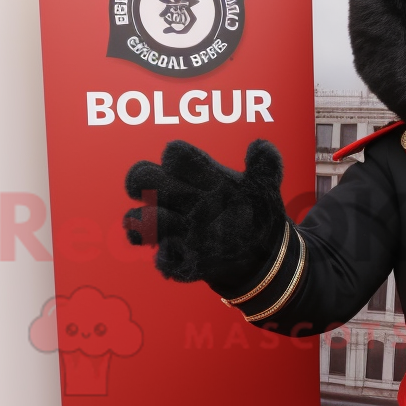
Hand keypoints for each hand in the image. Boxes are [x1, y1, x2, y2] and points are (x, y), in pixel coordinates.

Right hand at [123, 139, 285, 292]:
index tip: (178, 160)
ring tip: (162, 221)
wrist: (261, 251)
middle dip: (141, 180)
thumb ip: (264, 167)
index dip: (175, 157)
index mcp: (199, 176)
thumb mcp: (264, 188)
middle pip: (144, 179)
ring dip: (146, 220)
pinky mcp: (179, 256)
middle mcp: (180, 198)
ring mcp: (175, 227)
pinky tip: (178, 254)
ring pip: (141, 219)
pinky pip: (163, 259)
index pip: (176, 156)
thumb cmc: (255, 211)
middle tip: (151, 188)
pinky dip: (167, 257)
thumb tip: (262, 146)